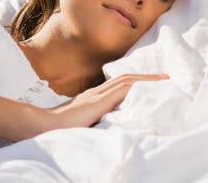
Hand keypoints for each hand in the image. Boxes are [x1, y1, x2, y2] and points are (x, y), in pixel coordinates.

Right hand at [47, 74, 168, 130]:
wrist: (42, 125)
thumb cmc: (58, 129)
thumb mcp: (79, 124)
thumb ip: (92, 121)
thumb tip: (105, 127)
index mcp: (92, 97)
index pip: (118, 84)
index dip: (136, 81)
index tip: (151, 83)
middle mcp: (96, 92)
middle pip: (126, 78)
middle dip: (146, 76)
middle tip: (165, 77)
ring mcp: (97, 95)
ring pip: (127, 80)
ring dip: (146, 78)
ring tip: (164, 79)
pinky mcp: (98, 102)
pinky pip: (122, 88)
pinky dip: (137, 84)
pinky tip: (149, 85)